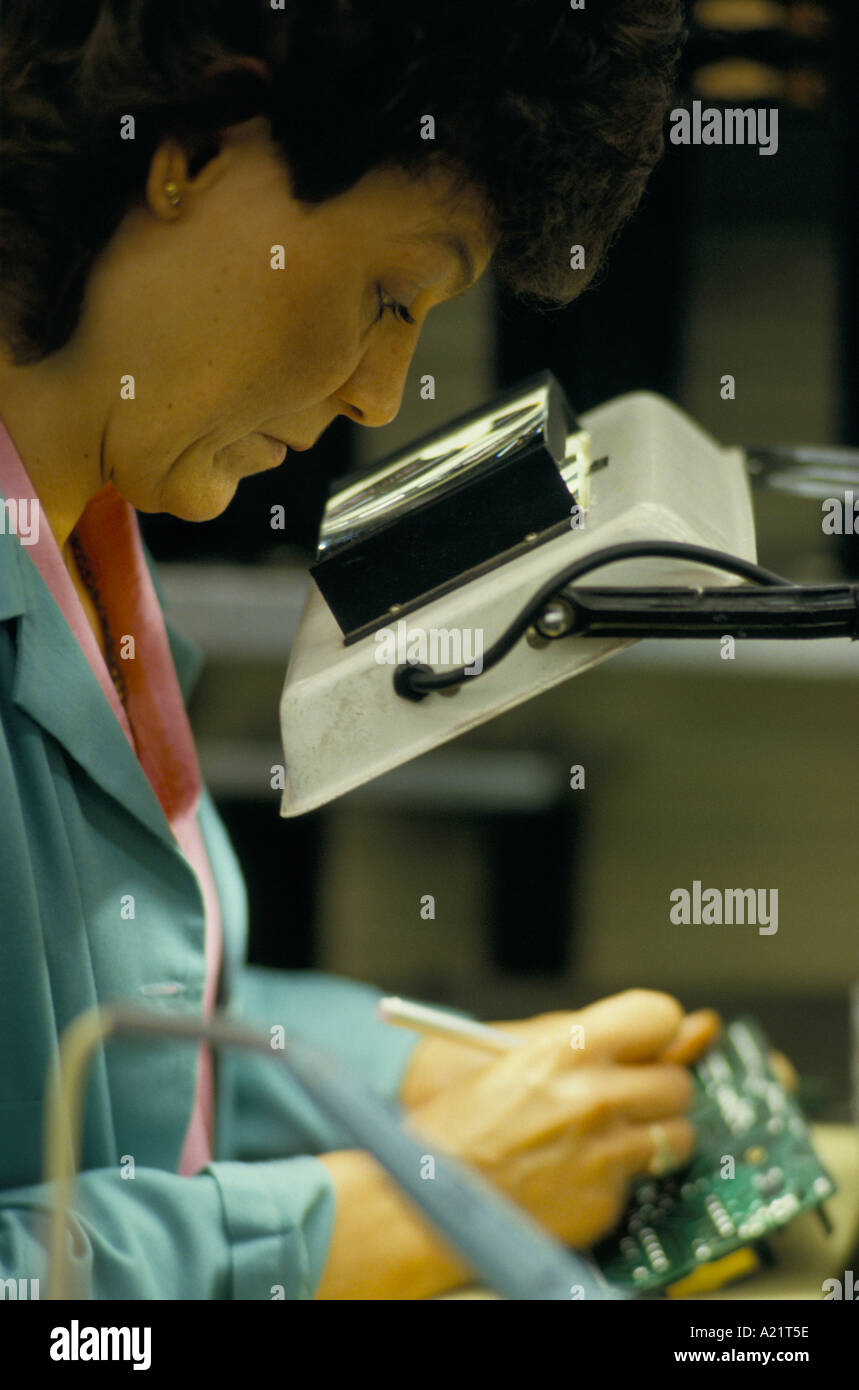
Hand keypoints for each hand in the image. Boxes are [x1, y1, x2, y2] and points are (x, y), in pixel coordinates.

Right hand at [404, 990, 718, 1248]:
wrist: (431, 1193)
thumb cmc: (467, 1120)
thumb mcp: (525, 1055)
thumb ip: (603, 1037)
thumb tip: (687, 1027)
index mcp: (569, 1048)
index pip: (659, 1017)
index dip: (659, 1030)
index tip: (651, 1043)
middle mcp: (594, 1098)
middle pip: (677, 1082)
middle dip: (657, 1089)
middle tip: (624, 1097)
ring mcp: (604, 1154)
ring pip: (676, 1137)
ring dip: (652, 1136)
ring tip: (605, 1138)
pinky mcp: (605, 1201)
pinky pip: (640, 1182)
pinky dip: (619, 1178)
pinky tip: (578, 1174)